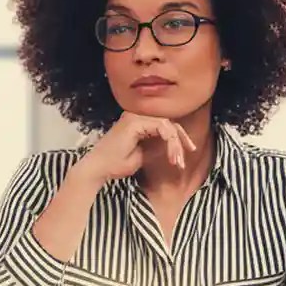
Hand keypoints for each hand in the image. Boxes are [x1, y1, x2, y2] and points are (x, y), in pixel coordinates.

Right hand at [72, 112, 196, 184]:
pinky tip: (171, 156)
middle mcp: (136, 115)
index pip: (164, 124)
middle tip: (184, 160)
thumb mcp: (143, 154)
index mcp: (137, 122)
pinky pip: (161, 127)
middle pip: (168, 123)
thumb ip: (157, 146)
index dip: (178, 138)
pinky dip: (169, 142)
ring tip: (177, 162)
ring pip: (167, 125)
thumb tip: (174, 144)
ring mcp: (135, 117)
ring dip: (175, 144)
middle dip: (180, 141)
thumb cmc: (116, 164)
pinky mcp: (135, 122)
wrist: (99, 169)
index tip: (186, 154)